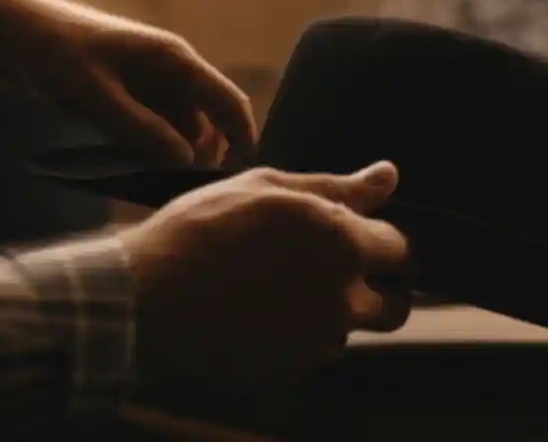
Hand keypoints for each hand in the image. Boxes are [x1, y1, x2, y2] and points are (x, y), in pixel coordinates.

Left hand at [0, 0, 256, 168]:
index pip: (227, 100)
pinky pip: (150, 127)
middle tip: (184, 192)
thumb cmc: (52, 49)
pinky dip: (148, 148)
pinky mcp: (124, 94)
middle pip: (205, 121)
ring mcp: (146, 83)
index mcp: (173, 59)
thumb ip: (140, 128)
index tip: (244, 174)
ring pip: (176, 129)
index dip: (243, 137)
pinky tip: (133, 170)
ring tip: (154, 186)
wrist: (7, 27)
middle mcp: (168, 70)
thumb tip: (186, 160)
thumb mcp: (94, 93)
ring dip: (170, 155)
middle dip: (202, 156)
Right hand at [116, 161, 411, 392]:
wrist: (144, 299)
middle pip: (397, 307)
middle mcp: (340, 300)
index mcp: (342, 244)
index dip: (388, 242)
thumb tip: (387, 175)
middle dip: (381, 290)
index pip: (404, 249)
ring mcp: (314, 343)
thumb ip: (336, 186)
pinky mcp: (287, 372)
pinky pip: (311, 354)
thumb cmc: (200, 230)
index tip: (369, 238)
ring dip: (336, 315)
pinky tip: (259, 314)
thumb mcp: (266, 188)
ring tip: (284, 290)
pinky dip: (299, 337)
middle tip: (342, 273)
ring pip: (351, 331)